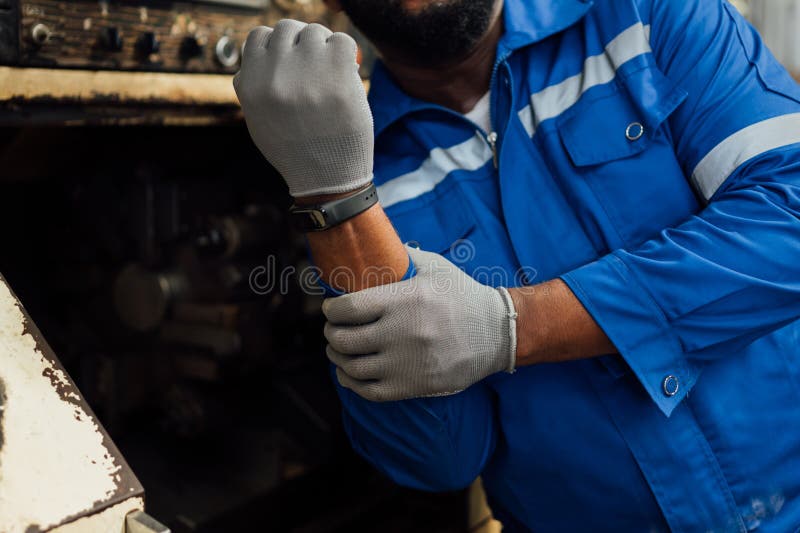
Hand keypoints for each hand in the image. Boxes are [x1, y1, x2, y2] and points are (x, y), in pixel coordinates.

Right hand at [234, 20, 373, 197]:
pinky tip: (347, 74)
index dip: (277, 46)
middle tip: (317, 63)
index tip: (291, 60)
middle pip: (287, 29)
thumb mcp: (259, 122)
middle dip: (302, 42)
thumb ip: (253, 88)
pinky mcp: (337, 73)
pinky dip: (347, 54)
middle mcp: (275, 73)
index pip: (258, 37)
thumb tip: (257, 59)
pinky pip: (342, 41)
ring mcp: (307, 71)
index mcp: (251, 84)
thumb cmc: (296, 153)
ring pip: (316, 33)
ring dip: (326, 48)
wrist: (327, 180)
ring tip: (332, 74)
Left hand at [323, 247, 516, 401]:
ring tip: (337, 350)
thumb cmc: (463, 296)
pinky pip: (369, 390)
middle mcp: (402, 332)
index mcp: (404, 300)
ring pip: (352, 366)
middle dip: (331, 333)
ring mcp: (407, 363)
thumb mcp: (434, 268)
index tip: (330, 308)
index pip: (349, 308)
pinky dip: (351, 382)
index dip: (331, 309)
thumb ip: (403, 257)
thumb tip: (373, 247)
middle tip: (333, 328)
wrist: (498, 332)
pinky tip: (349, 372)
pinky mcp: (414, 386)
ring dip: (337, 357)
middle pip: (344, 339)